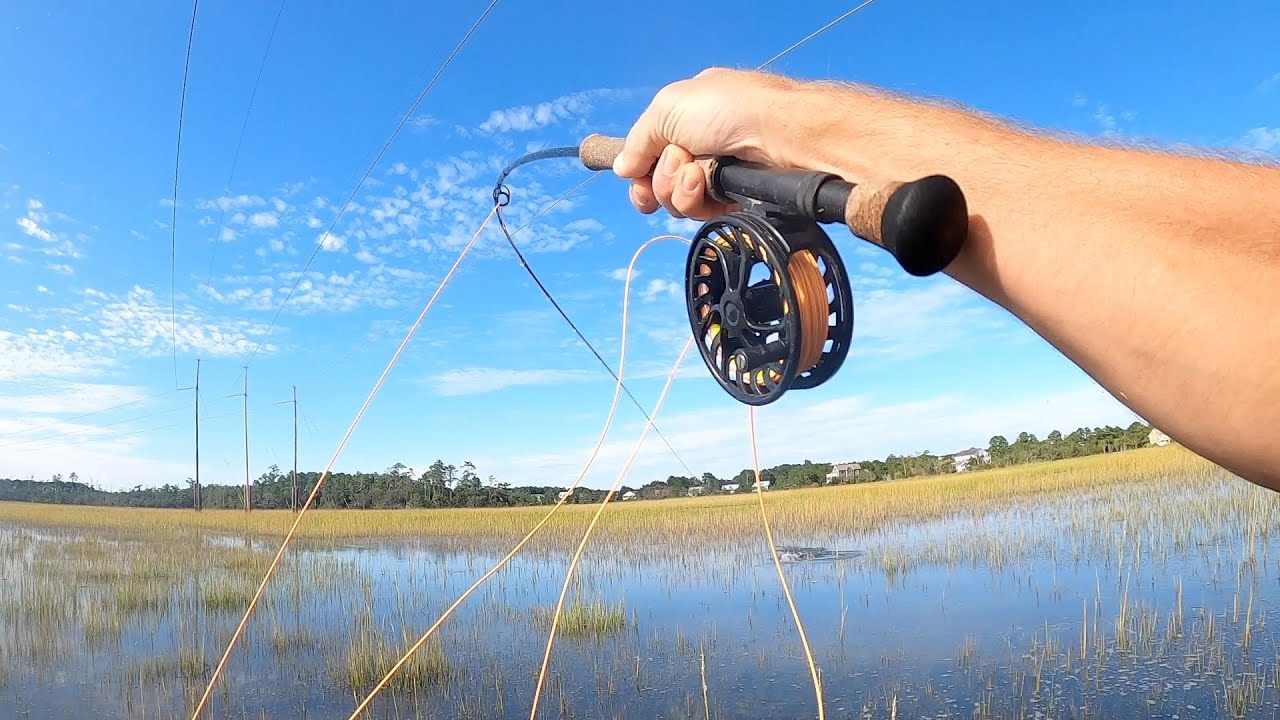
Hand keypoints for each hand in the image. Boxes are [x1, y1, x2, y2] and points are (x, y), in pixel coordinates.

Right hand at [612, 67, 803, 220]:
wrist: (780, 134)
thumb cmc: (728, 109)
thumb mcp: (668, 109)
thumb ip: (638, 141)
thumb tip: (622, 169)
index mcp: (684, 118)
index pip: (648, 154)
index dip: (639, 171)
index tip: (636, 178)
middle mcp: (699, 147)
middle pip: (658, 182)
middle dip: (662, 178)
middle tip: (680, 162)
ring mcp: (716, 174)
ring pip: (676, 201)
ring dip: (679, 189)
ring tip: (699, 173)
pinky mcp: (732, 198)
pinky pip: (701, 212)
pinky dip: (700, 201)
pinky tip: (712, 185)